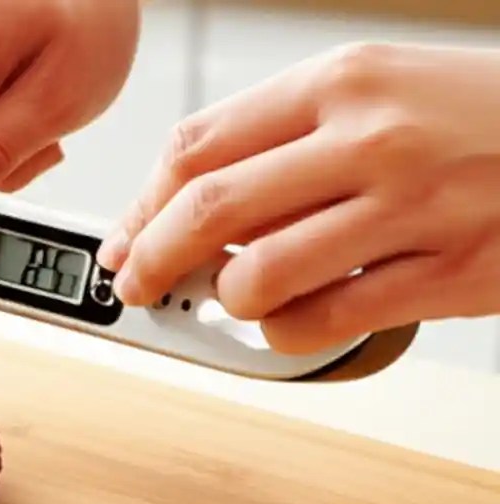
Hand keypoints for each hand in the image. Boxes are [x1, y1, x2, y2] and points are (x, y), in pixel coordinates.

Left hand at [99, 42, 499, 354]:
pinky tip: (287, 322)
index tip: (125, 236)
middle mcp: (371, 137)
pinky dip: (282, 334)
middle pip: (208, 207)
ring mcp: (412, 207)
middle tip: (136, 286)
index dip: (142, 202)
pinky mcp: (448, 273)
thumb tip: (187, 205)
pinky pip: (324, 321)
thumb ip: (286, 141)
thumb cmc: (477, 119)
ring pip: (259, 274)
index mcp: (341, 82)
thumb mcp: (378, 93)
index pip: (198, 145)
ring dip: (224, 301)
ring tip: (233, 299)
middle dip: (150, 258)